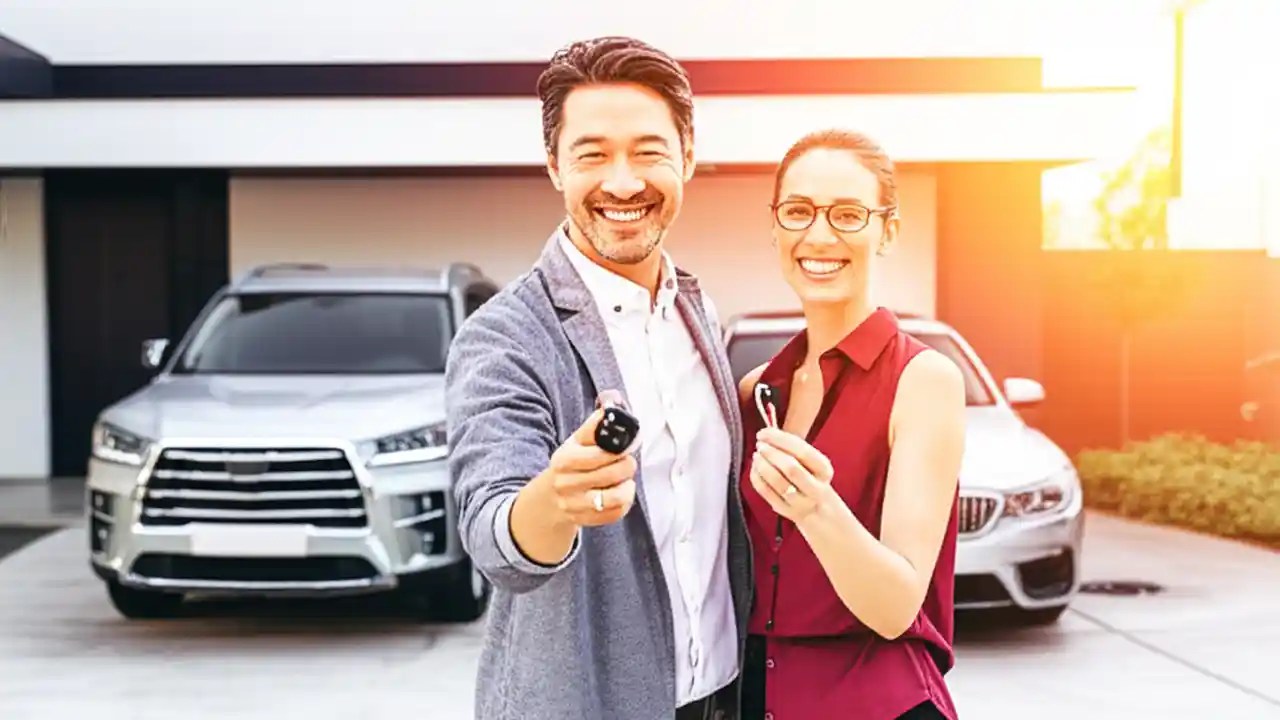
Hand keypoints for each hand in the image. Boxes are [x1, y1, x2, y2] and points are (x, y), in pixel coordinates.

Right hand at [542, 408, 637, 527]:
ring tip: (626, 479)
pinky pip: (615, 513)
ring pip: (615, 498)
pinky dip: (625, 503)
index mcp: (563, 459)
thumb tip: (609, 408)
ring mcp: (574, 505)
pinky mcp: (585, 519)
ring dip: (627, 486)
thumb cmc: (570, 465)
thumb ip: (593, 427)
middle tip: (628, 461)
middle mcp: (566, 484)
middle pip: (610, 475)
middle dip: (626, 466)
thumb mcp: (576, 443)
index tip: (626, 446)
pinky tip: (621, 493)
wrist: (550, 498)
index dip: (618, 450)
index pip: (597, 455)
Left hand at [749, 427, 835, 525]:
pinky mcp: (783, 509)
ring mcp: (799, 502)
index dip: (780, 440)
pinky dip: (756, 476)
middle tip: (760, 445)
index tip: (764, 433)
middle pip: (791, 468)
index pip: (803, 452)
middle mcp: (815, 488)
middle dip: (771, 453)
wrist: (817, 508)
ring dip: (762, 465)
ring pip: (777, 481)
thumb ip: (793, 447)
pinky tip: (756, 467)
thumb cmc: (809, 476)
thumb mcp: (811, 461)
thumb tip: (768, 434)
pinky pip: (765, 491)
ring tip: (757, 455)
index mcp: (824, 470)